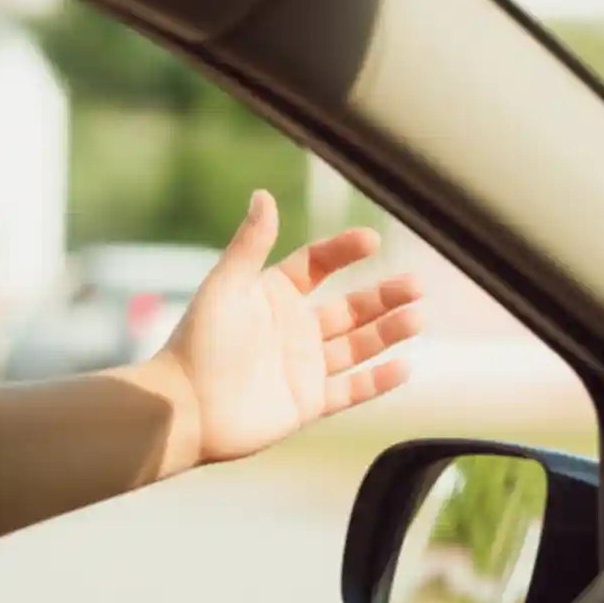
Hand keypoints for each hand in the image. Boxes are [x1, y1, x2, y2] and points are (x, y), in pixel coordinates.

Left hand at [153, 190, 422, 474]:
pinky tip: (405, 365)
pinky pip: (351, 389)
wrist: (185, 409)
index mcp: (272, 296)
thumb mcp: (226, 286)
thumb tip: (263, 194)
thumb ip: (250, 243)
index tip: (371, 241)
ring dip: (388, 331)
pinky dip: (378, 380)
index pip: (317, 265)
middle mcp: (292, 329)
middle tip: (416, 284)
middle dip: (383, 296)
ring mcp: (302, 367)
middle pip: (349, 307)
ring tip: (418, 316)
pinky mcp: (307, 403)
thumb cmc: (199, 344)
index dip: (343, 251)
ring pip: (357, 345)